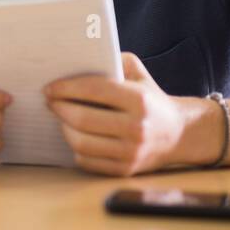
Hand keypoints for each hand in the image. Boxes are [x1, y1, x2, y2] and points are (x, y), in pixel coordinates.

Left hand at [44, 52, 211, 175]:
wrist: (179, 134)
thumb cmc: (151, 99)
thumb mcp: (138, 73)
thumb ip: (113, 60)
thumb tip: (78, 59)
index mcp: (139, 100)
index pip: (93, 90)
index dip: (65, 88)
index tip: (49, 88)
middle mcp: (136, 128)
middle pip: (81, 119)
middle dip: (59, 108)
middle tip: (50, 101)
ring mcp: (130, 152)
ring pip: (80, 143)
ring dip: (64, 128)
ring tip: (61, 118)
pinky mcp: (124, 170)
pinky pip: (86, 160)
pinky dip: (75, 148)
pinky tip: (75, 135)